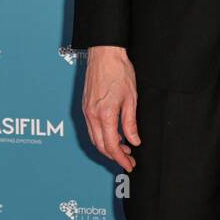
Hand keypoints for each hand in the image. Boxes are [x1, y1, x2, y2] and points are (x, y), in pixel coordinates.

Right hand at [82, 45, 140, 171]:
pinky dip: (102, 136)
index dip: (121, 159)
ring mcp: (86, 111)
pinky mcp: (85, 106)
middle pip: (101, 146)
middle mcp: (92, 115)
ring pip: (94, 138)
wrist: (104, 54)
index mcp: (104, 114)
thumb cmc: (119, 71)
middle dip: (115, 156)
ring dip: (108, 147)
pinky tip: (114, 134)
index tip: (129, 165)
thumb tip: (134, 140)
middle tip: (129, 160)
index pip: (112, 146)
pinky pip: (92, 128)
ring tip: (124, 149)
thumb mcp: (131, 98)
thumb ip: (130, 123)